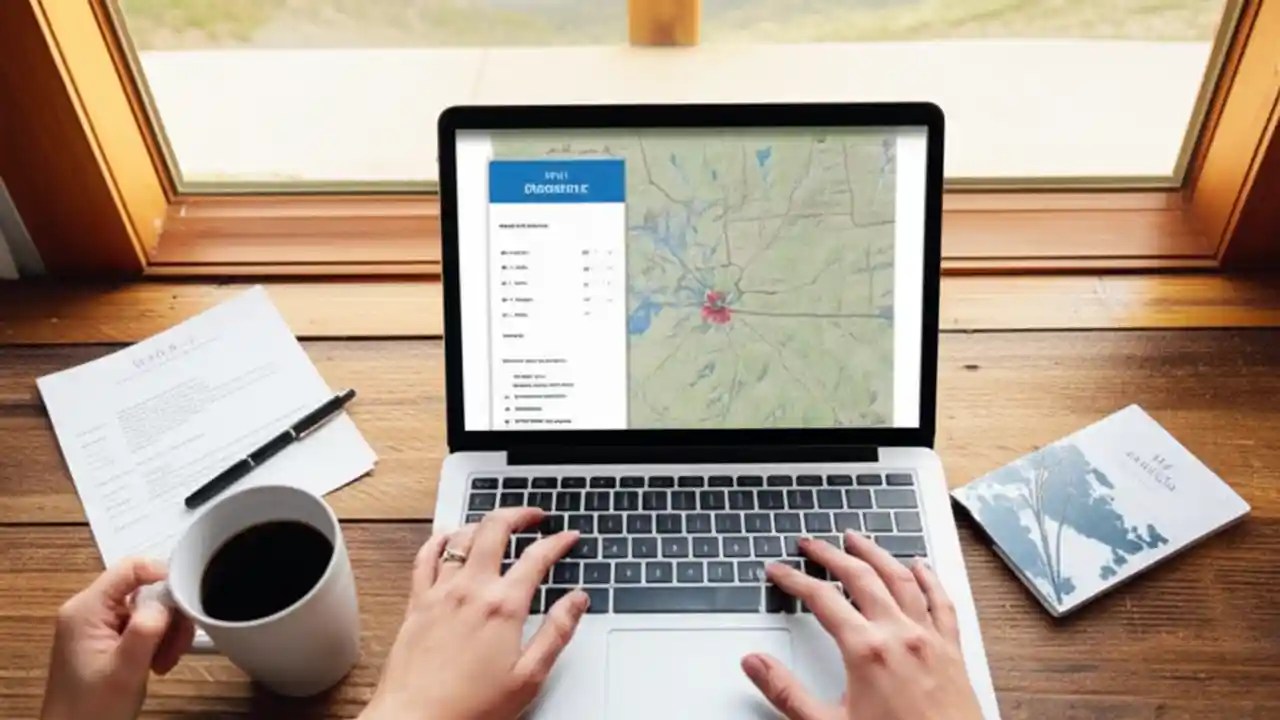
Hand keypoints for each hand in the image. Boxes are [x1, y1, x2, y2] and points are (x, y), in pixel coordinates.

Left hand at [41, 558, 195, 719]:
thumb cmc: (91, 710)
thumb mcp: (124, 670)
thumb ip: (145, 631)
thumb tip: (167, 601)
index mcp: (86, 610)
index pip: (130, 569)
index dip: (163, 575)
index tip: (186, 599)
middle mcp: (89, 610)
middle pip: (143, 590)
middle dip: (168, 616)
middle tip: (177, 645)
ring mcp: (97, 625)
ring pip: (147, 609)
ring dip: (165, 632)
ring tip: (165, 660)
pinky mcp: (105, 638)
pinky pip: (141, 625)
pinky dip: (157, 641)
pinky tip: (157, 662)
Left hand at [362, 508, 588, 719]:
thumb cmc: (470, 709)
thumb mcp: (529, 676)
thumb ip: (557, 632)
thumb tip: (577, 601)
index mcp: (503, 607)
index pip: (538, 557)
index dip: (558, 541)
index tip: (569, 537)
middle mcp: (471, 590)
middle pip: (496, 529)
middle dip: (519, 514)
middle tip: (534, 515)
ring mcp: (440, 593)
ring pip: (462, 537)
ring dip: (483, 523)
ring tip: (498, 524)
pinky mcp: (416, 604)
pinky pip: (425, 557)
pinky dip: (439, 540)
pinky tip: (447, 538)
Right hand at [742, 532, 982, 719]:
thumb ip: (786, 692)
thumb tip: (754, 663)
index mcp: (866, 650)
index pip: (821, 599)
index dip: (794, 580)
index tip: (778, 570)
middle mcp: (899, 635)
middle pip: (860, 577)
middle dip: (831, 555)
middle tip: (811, 544)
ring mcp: (928, 639)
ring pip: (901, 579)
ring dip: (876, 554)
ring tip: (857, 538)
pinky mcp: (951, 650)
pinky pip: (941, 602)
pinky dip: (928, 578)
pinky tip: (920, 566)